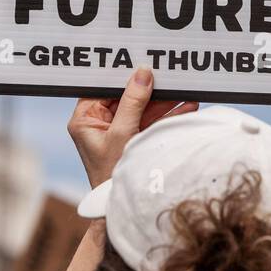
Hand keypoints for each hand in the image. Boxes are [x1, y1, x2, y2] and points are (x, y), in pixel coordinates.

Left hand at [67, 67, 198, 186]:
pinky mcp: (134, 140)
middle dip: (149, 88)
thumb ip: (132, 102)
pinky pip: (151, 122)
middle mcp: (99, 123)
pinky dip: (167, 116)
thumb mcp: (122, 133)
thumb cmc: (111, 176)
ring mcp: (118, 132)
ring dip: (163, 102)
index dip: (122, 75)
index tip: (140, 63)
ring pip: (142, 109)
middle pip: (126, 96)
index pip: (103, 88)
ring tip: (183, 91)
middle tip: (167, 76)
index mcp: (85, 119)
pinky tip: (185, 107)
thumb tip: (142, 74)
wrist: (118, 206)